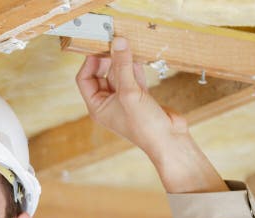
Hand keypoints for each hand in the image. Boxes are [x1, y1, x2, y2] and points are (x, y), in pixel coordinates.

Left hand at [75, 38, 226, 192]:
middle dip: (108, 59)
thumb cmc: (144, 125)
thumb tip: (118, 41)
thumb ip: (124, 66)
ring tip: (127, 43)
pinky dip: (135, 66)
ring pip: (119, 74)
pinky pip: (133, 77)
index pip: (85, 79)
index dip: (90, 62)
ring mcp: (124, 100)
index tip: (99, 46)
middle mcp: (108, 103)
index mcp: (97, 106)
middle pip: (101, 74)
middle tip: (114, 42)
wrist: (169, 139)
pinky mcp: (140, 97)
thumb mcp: (130, 92)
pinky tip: (138, 53)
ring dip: (123, 60)